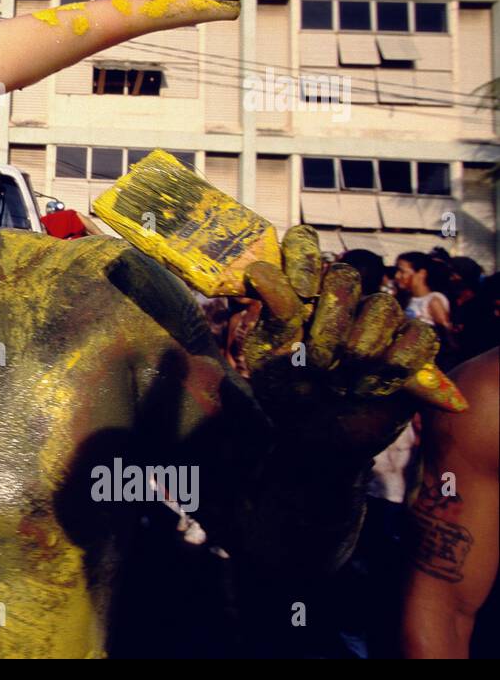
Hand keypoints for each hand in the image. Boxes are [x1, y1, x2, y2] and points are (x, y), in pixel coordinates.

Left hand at [242, 225, 462, 460]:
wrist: (316, 435)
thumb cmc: (286, 390)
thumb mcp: (269, 357)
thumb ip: (274, 315)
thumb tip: (261, 269)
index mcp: (299, 291)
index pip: (303, 244)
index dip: (305, 259)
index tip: (302, 292)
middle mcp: (341, 296)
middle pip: (347, 277)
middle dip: (329, 327)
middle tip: (315, 364)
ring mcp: (379, 318)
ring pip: (384, 307)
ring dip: (360, 353)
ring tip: (339, 383)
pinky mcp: (412, 345)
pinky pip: (418, 337)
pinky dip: (394, 367)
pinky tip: (368, 389)